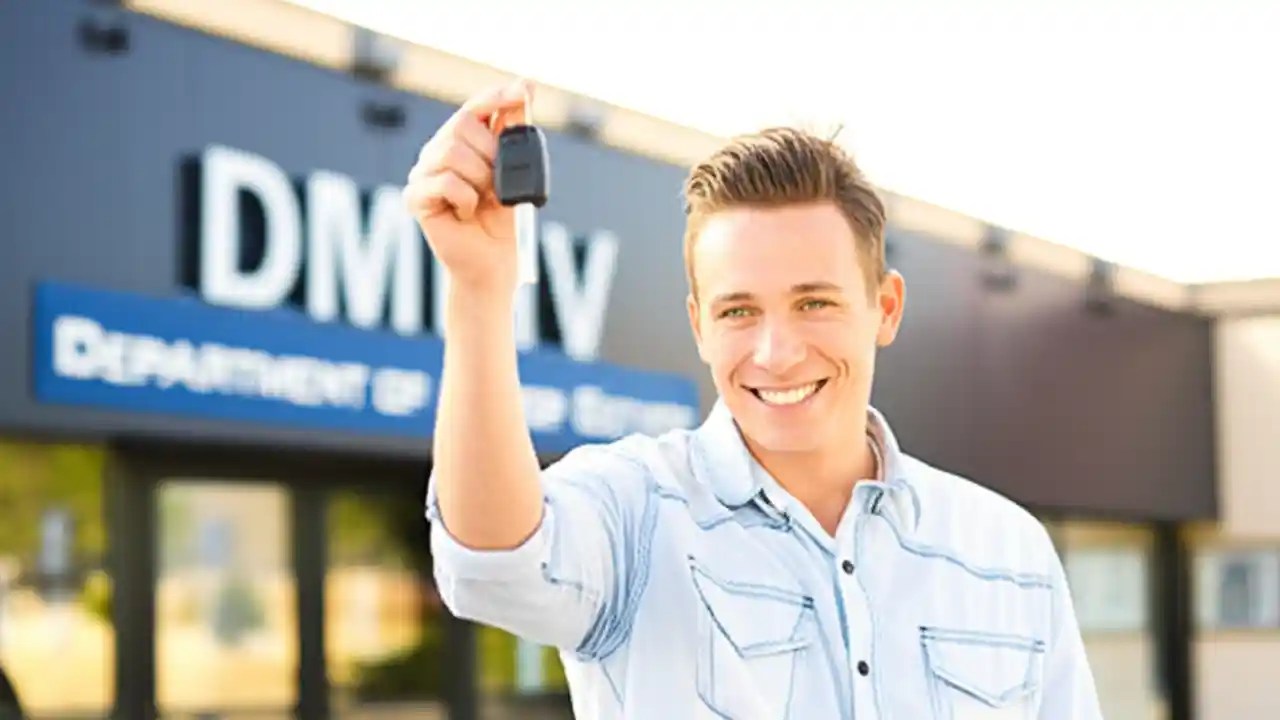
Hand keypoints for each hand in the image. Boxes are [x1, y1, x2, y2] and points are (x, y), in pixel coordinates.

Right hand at [404, 79, 532, 293]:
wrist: (492, 264)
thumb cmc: (503, 221)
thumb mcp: (515, 173)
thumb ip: (513, 135)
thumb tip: (524, 89)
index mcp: (464, 142)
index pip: (476, 106)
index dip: (498, 95)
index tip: (525, 90)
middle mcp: (439, 151)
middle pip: (462, 123)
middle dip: (491, 152)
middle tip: (497, 184)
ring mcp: (424, 172)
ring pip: (453, 152)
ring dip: (480, 179)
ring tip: (482, 202)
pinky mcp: (416, 196)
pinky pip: (446, 182)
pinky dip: (466, 200)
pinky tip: (466, 214)